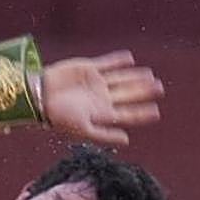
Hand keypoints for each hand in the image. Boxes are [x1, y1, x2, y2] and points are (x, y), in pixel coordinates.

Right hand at [41, 51, 163, 145]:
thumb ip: (104, 135)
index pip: (127, 114)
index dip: (141, 114)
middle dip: (143, 92)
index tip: (156, 112)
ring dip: (134, 77)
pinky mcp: (87, 69)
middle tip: (160, 88)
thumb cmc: (59, 118)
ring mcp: (96, 83)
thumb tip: (127, 140)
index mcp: (103, 114)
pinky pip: (106, 64)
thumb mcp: (83, 130)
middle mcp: (102, 99)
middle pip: (127, 95)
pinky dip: (117, 61)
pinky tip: (130, 59)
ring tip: (150, 75)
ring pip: (120, 79)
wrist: (38, 97)